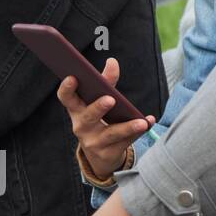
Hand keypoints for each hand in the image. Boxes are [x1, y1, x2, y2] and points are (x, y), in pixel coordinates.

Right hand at [56, 57, 153, 179]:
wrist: (100, 155)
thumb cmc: (100, 119)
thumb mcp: (100, 100)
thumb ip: (106, 82)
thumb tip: (112, 61)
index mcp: (76, 110)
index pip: (66, 99)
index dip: (67, 89)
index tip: (73, 77)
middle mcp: (81, 127)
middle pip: (88, 117)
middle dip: (98, 108)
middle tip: (110, 99)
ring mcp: (93, 142)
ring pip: (111, 134)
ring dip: (127, 127)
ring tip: (141, 122)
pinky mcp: (108, 154)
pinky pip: (125, 142)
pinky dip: (138, 132)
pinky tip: (148, 122)